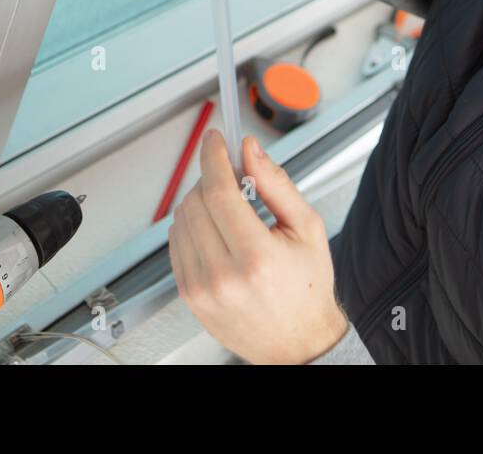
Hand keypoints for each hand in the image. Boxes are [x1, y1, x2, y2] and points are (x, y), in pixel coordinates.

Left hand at [168, 129, 348, 363]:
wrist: (298, 343)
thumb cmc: (306, 289)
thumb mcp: (306, 227)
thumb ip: (276, 183)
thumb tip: (250, 151)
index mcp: (257, 257)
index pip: (219, 191)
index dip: (213, 157)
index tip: (215, 140)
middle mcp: (223, 276)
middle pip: (196, 202)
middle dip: (210, 178)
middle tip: (232, 176)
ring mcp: (201, 288)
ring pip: (181, 220)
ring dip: (199, 201)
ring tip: (228, 209)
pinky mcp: (189, 295)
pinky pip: (176, 243)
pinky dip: (191, 226)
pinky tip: (215, 229)